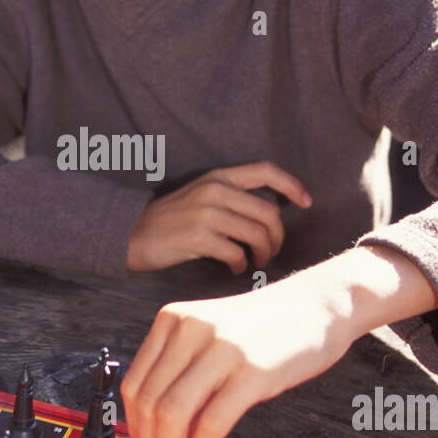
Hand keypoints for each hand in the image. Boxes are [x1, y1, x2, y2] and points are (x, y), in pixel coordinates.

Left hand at [120, 269, 355, 437]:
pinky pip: (213, 419)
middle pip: (148, 402)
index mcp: (173, 320)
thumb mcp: (209, 332)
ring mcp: (222, 348)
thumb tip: (154, 426)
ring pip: (171, 413)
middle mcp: (191, 329)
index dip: (134, 427)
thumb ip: (180, 366)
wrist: (317, 304)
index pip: (134, 384)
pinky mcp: (253, 370)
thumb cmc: (263, 326)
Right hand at [126, 162, 311, 273]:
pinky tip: (234, 267)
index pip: (265, 170)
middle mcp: (214, 191)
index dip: (292, 184)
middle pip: (268, 212)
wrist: (130, 233)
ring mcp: (206, 214)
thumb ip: (231, 197)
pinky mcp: (197, 238)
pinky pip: (235, 253)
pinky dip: (240, 264)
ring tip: (256, 261)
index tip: (307, 202)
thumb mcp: (200, 196)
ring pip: (256, 234)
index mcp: (218, 177)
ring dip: (262, 253)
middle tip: (271, 251)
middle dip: (277, 237)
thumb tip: (270, 216)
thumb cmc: (171, 219)